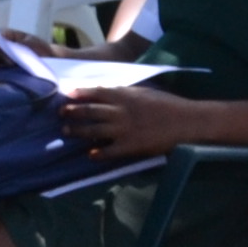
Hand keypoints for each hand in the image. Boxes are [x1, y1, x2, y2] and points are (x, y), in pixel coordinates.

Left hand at [60, 84, 193, 157]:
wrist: (186, 122)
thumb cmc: (167, 105)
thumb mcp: (144, 93)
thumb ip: (125, 93)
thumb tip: (108, 92)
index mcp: (125, 96)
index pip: (96, 92)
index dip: (80, 93)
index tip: (67, 94)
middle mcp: (120, 111)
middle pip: (90, 111)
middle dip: (73, 112)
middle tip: (61, 113)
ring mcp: (124, 130)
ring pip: (93, 130)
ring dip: (78, 130)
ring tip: (66, 130)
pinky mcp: (130, 147)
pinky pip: (108, 151)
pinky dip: (97, 153)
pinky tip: (90, 155)